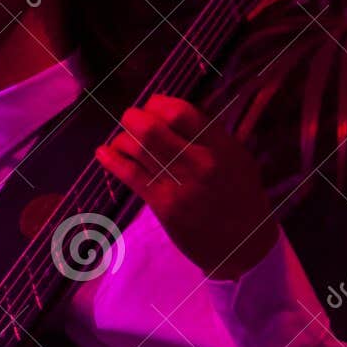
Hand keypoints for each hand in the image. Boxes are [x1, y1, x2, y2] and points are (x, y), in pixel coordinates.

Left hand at [96, 94, 277, 279]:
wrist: (243, 244)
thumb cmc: (241, 196)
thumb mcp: (237, 157)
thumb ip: (209, 135)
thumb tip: (171, 113)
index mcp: (220, 145)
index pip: (180, 111)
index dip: (158, 103)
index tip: (153, 107)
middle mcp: (199, 162)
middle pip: (151, 128)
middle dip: (134, 118)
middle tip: (132, 120)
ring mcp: (179, 185)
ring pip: (137, 149)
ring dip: (122, 139)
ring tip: (122, 141)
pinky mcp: (163, 205)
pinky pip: (130, 176)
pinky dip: (112, 160)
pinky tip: (102, 152)